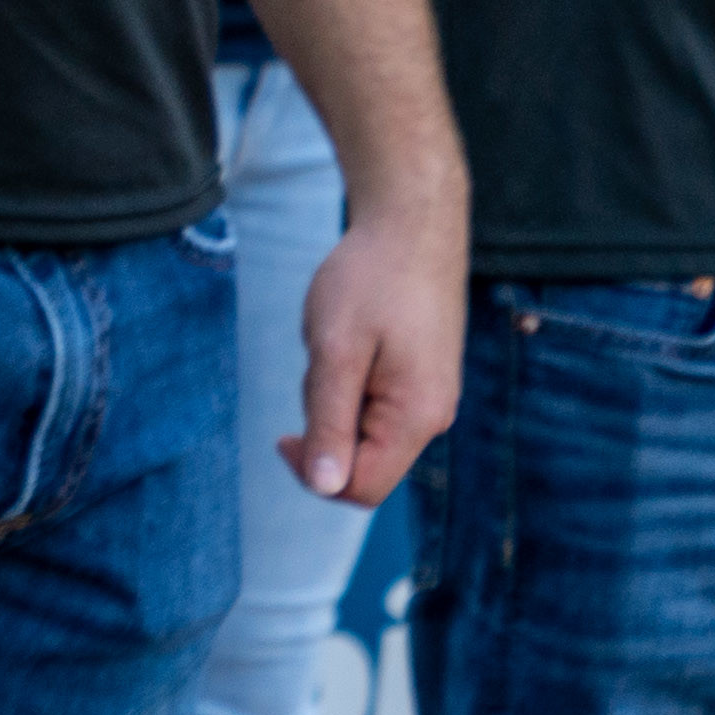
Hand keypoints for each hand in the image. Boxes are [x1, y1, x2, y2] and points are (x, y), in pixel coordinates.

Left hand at [287, 188, 464, 505]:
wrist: (411, 226)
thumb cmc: (370, 280)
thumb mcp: (334, 349)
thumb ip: (329, 421)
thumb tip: (324, 487)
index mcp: (416, 418)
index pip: (361, 488)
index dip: (314, 474)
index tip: (282, 435)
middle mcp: (433, 418)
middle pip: (363, 464)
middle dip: (323, 430)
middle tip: (318, 366)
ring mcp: (430, 399)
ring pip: (363, 432)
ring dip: (332, 400)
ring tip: (337, 340)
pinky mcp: (421, 380)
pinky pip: (373, 406)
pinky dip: (347, 382)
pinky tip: (350, 339)